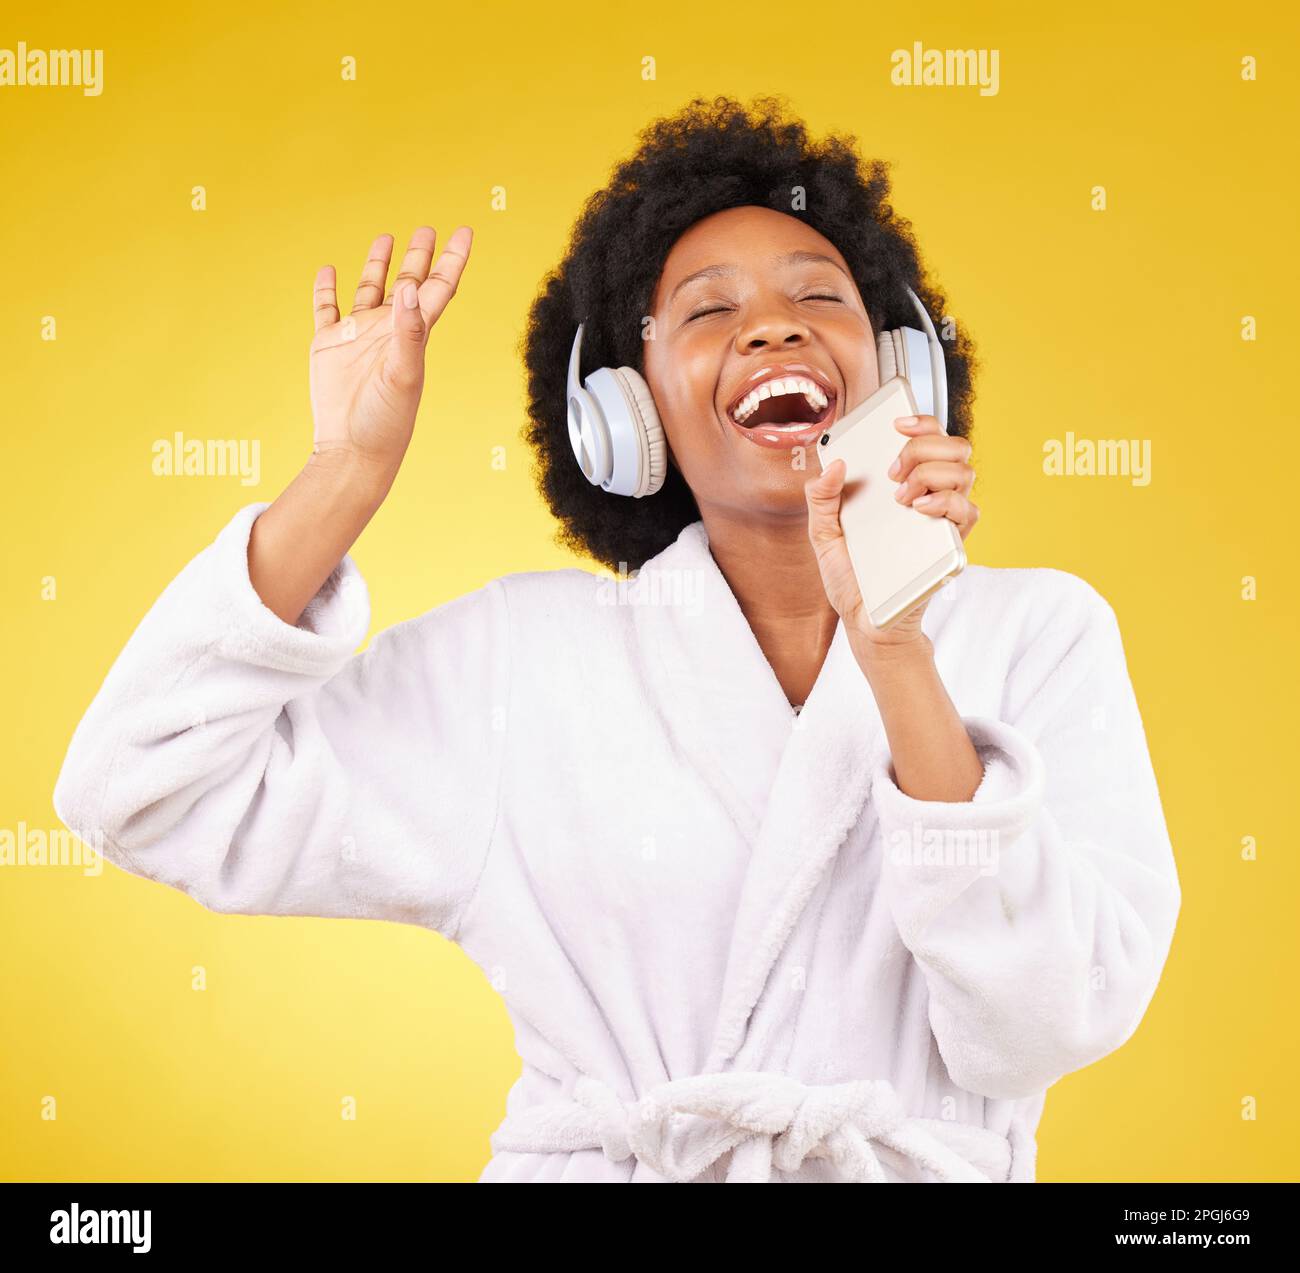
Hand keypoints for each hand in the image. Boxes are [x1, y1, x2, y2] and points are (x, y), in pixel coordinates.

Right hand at [308, 225, 472, 481]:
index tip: (465, 231)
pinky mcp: (329, 346)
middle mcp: (389, 331)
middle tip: (428, 227)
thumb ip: (408, 332)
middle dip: (419, 255)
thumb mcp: (403, 374)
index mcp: (414, 335)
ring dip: (377, 264)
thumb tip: (409, 288)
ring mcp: (358, 337)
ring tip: (385, 237)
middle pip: (409, 282)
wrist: (352, 450)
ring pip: (369, 289)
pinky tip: (328, 271)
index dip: (453, 259)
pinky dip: (326, 289)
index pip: (439, 288)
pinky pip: (327, 309)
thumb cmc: (386, 422)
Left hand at [805, 413, 978, 653]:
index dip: (921, 421)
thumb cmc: (851, 577)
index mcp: (902, 485)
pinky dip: (945, 501)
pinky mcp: (951, 545)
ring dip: (932, 472)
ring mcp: (943, 519)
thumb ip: (821, 498)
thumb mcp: (823, 534)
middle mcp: (929, 496)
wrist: (864, 620)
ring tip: (901, 497)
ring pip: (965, 472)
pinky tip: (917, 509)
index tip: (896, 423)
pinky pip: (969, 511)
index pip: (927, 439)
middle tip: (892, 471)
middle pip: (954, 447)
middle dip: (924, 446)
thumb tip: (835, 464)